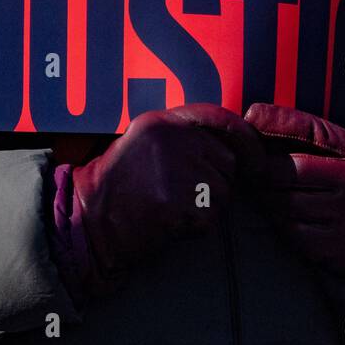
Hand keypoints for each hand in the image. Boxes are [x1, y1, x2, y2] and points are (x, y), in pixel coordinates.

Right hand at [51, 104, 262, 301]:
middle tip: (187, 196)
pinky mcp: (175, 204)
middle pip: (228, 161)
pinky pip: (210, 218)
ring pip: (223, 192)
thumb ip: (185, 138)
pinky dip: (197, 227)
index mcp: (162, 122)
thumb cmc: (120, 187)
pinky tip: (171, 224)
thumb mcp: (146, 144)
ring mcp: (173, 171)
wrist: (88, 222)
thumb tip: (236, 149)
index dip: (246, 139)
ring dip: (208, 208)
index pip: (220, 117)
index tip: (257, 159)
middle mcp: (170, 140)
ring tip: (174, 209)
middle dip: (219, 182)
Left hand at [243, 104, 344, 286]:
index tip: (250, 117)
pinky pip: (290, 231)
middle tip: (251, 167)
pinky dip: (279, 221)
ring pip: (285, 202)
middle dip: (264, 168)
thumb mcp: (342, 154)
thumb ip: (308, 135)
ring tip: (265, 190)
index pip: (311, 129)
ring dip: (267, 196)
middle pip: (290, 170)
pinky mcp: (336, 247)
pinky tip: (282, 216)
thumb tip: (252, 116)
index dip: (276, 121)